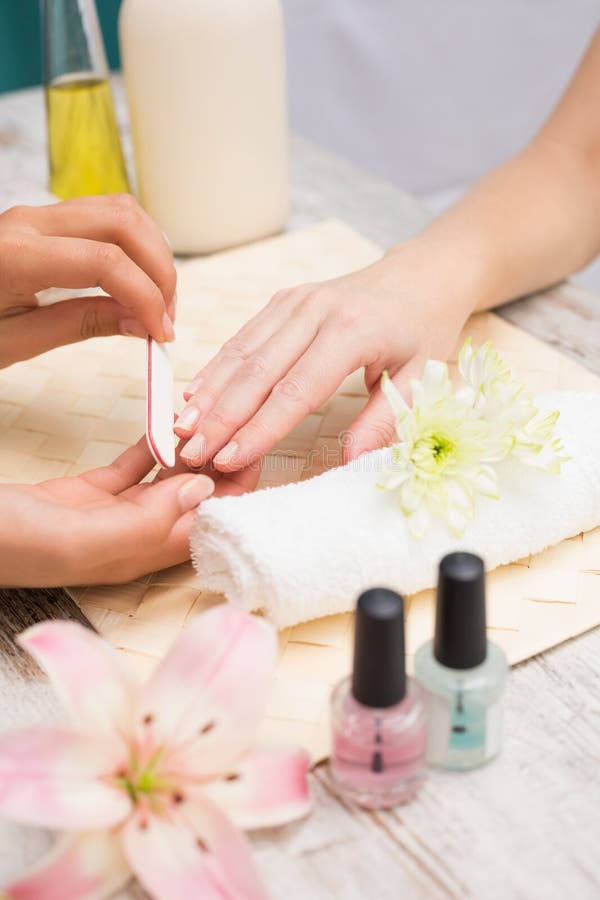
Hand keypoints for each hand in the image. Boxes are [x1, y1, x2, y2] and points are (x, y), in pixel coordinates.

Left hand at [0, 194, 175, 366]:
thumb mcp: (13, 342)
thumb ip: (79, 325)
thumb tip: (138, 322)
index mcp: (14, 255)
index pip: (105, 262)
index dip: (146, 297)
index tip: (159, 334)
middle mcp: (28, 222)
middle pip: (123, 222)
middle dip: (160, 271)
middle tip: (165, 319)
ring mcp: (37, 215)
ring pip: (121, 210)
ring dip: (153, 253)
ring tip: (156, 301)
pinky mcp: (46, 221)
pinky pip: (105, 216)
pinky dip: (135, 245)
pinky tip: (137, 281)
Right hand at [0, 438, 258, 586]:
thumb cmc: (13, 546)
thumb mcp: (81, 537)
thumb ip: (146, 520)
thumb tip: (203, 492)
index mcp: (139, 554)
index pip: (206, 526)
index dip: (236, 495)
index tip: (256, 455)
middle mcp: (134, 537)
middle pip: (194, 503)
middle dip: (220, 468)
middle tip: (240, 428)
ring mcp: (112, 513)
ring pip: (165, 483)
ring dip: (188, 453)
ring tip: (211, 422)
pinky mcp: (90, 491)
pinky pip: (133, 466)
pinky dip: (151, 445)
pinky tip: (168, 424)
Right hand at [175, 240, 474, 469]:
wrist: (422, 273)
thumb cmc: (424, 328)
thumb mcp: (423, 376)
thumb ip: (386, 419)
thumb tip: (351, 460)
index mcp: (352, 331)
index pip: (297, 389)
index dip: (260, 427)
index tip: (229, 458)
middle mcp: (316, 311)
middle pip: (258, 370)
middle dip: (220, 416)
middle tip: (190, 452)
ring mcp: (295, 301)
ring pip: (242, 352)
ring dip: (209, 392)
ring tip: (181, 429)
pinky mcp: (283, 300)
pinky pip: (244, 336)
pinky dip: (217, 366)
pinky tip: (194, 393)